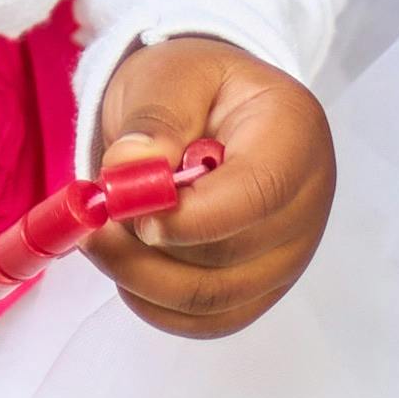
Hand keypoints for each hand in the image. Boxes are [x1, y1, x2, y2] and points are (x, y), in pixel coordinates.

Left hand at [85, 36, 334, 337]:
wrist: (207, 111)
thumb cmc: (191, 88)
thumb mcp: (167, 76)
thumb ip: (152, 118)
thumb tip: (127, 172)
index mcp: (294, 134)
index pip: (260, 193)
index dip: (190, 214)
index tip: (129, 208)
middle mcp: (306, 203)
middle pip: (231, 256)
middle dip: (146, 247)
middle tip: (92, 217)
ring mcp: (288, 254)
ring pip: (210, 298)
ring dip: (138, 275)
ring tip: (103, 233)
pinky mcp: (257, 290)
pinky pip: (203, 321)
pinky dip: (151, 301)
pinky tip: (127, 261)